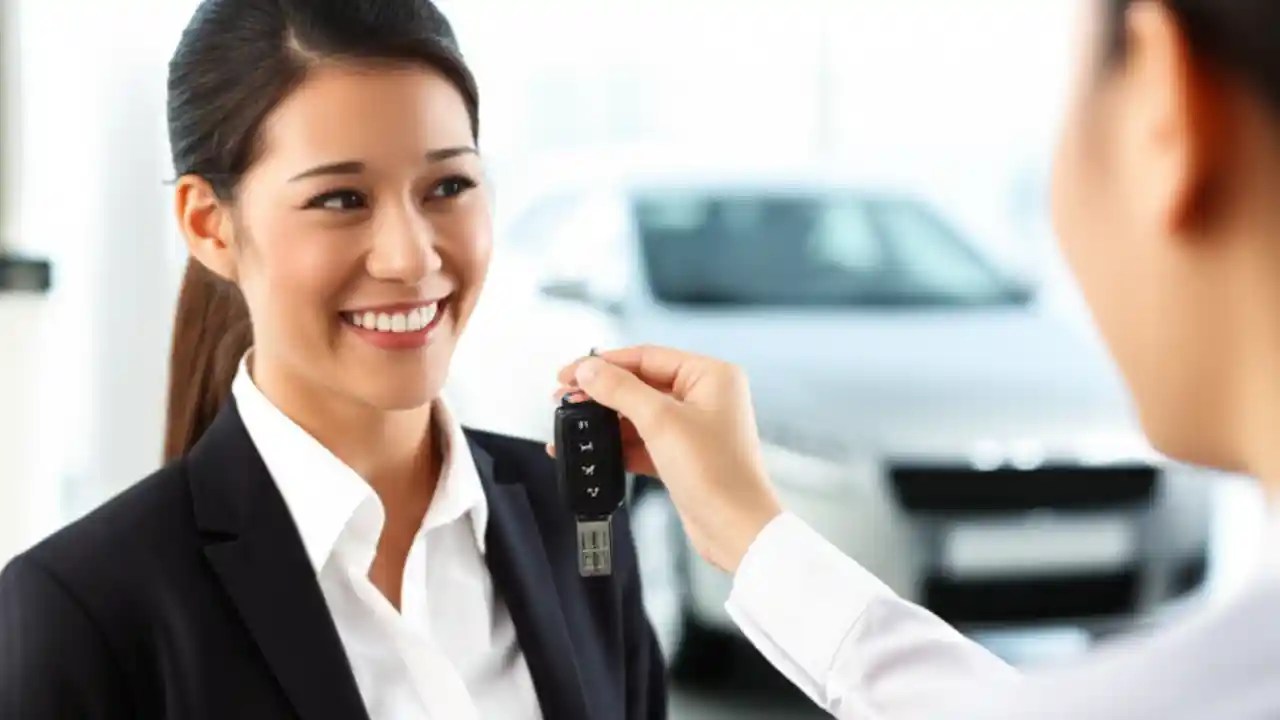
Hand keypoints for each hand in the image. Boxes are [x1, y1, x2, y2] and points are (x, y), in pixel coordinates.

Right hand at [548, 345, 782, 573]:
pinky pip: (643, 440)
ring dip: (604, 419)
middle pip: (640, 383)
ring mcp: (694, 427)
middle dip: (600, 392)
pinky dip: (617, 444)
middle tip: (564, 397)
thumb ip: (621, 391)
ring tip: (570, 422)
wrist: (735, 530)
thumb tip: (589, 369)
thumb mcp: (661, 423)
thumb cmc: (718, 475)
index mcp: (711, 376)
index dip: (604, 363)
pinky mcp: (682, 455)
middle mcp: (705, 396)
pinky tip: (590, 449)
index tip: (570, 372)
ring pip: (638, 413)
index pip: (647, 356)